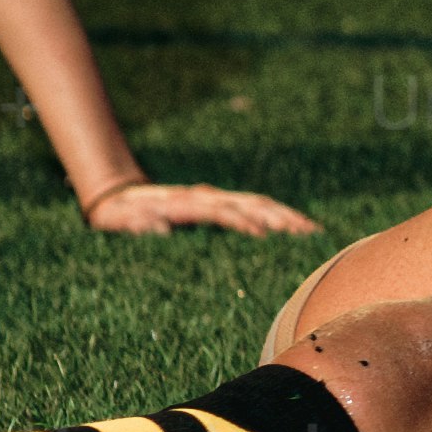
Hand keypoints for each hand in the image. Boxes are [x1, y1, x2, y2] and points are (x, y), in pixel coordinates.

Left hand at [78, 176, 321, 239]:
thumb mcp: (119, 222)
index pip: (221, 212)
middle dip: (279, 216)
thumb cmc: (120, 216)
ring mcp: (216, 200)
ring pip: (258, 204)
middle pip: (250, 204)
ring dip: (285, 216)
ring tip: (312, 231)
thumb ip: (135, 223)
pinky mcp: (220, 206)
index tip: (262, 234)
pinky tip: (295, 228)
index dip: (241, 221)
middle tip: (306, 232)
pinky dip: (276, 216)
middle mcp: (207, 198)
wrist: (120, 196)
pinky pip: (253, 208)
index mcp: (186, 204)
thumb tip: (155, 226)